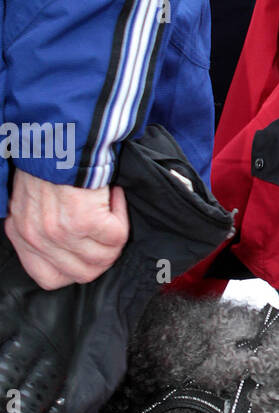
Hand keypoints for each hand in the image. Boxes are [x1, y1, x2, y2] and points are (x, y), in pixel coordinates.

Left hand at [5, 172, 128, 289]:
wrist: (59, 134)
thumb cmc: (49, 160)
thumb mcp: (30, 200)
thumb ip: (40, 227)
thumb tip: (66, 245)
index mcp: (22, 234)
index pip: (49, 279)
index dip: (73, 270)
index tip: (84, 250)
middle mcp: (38, 238)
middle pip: (84, 274)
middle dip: (103, 255)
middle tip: (107, 231)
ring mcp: (61, 233)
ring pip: (105, 258)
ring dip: (115, 235)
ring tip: (110, 209)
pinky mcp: (85, 222)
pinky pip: (118, 236)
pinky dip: (122, 215)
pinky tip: (114, 195)